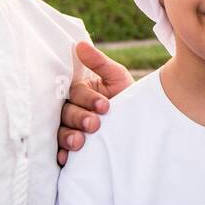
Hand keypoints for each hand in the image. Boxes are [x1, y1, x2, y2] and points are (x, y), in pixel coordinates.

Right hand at [57, 40, 133, 165]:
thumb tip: (79, 45)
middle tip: (94, 124)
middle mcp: (71, 108)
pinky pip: (60, 151)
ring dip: (68, 136)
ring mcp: (71, 128)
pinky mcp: (72, 147)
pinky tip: (64, 159)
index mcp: (78, 90)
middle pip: (65, 113)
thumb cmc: (128, 94)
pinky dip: (61, 155)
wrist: (143, 123)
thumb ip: (99, 62)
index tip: (105, 105)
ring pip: (60, 131)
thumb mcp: (116, 76)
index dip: (87, 99)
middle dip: (79, 118)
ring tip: (80, 142)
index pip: (74, 93)